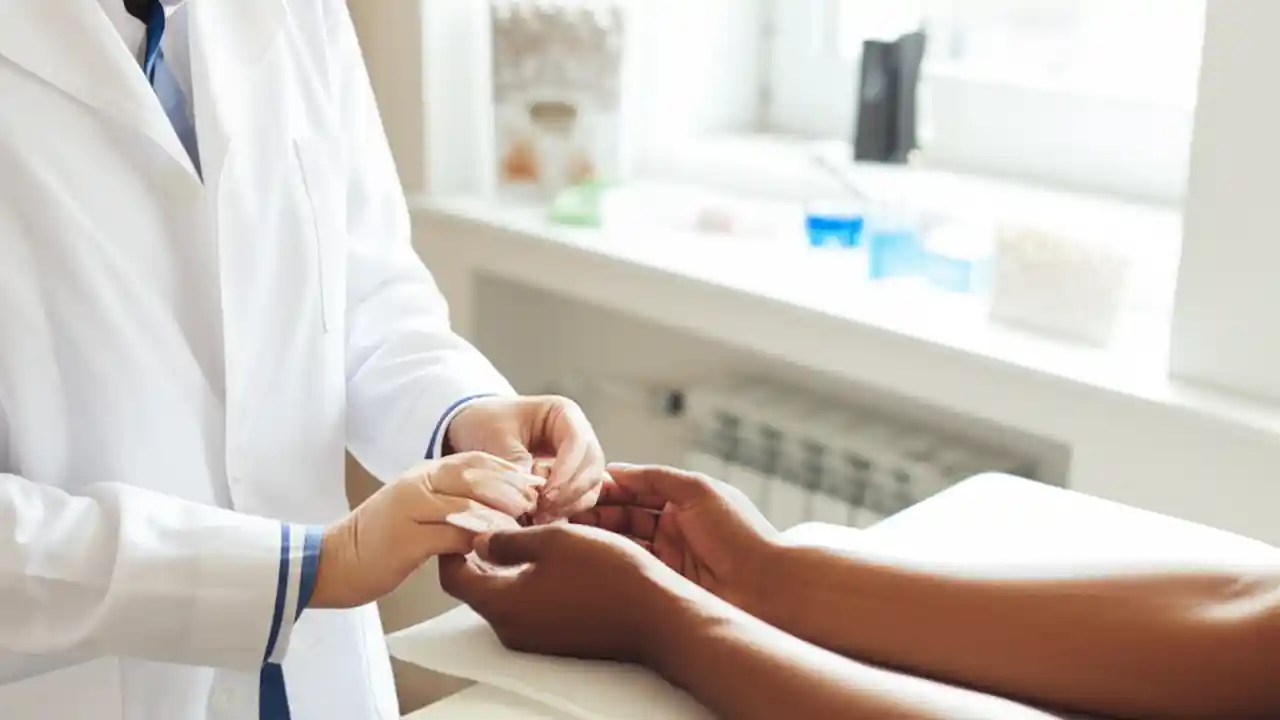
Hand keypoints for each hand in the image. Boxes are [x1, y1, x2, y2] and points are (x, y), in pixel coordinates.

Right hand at [311, 452, 543, 608]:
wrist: (332, 562)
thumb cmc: (381, 543)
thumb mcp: (418, 511)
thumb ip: (450, 502)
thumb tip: (498, 507)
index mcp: (422, 474)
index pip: (474, 460)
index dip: (508, 469)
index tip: (534, 482)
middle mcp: (416, 484)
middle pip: (475, 475)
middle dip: (512, 487)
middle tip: (538, 503)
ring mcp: (409, 508)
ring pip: (467, 502)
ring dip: (501, 514)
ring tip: (525, 526)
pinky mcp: (405, 538)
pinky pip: (451, 534)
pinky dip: (478, 539)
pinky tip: (495, 547)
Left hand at [439, 524, 716, 665]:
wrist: (659, 617)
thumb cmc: (609, 575)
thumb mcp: (554, 540)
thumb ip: (508, 539)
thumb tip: (480, 538)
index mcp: (503, 604)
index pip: (454, 576)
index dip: (454, 545)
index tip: (466, 519)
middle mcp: (513, 629)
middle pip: (481, 586)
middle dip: (486, 550)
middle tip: (503, 517)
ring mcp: (537, 638)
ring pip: (510, 594)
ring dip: (514, 563)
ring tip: (536, 530)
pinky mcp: (559, 639)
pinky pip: (534, 606)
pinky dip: (535, 580)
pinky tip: (559, 555)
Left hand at [445, 396, 604, 521]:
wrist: (476, 429)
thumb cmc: (485, 424)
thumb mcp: (495, 438)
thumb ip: (515, 465)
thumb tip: (532, 499)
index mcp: (563, 413)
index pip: (578, 443)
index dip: (567, 471)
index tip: (546, 495)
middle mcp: (579, 435)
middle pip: (592, 467)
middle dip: (570, 493)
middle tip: (542, 513)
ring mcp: (578, 459)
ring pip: (590, 487)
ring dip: (569, 506)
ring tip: (539, 519)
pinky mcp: (572, 479)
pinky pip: (580, 499)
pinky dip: (565, 511)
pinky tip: (542, 520)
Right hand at [573, 464, 780, 614]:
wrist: (768, 588)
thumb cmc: (740, 534)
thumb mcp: (698, 490)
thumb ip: (657, 477)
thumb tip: (617, 470)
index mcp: (684, 501)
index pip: (635, 490)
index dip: (607, 487)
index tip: (575, 487)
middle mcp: (674, 529)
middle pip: (624, 516)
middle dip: (594, 512)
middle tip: (560, 511)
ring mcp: (668, 559)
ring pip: (623, 542)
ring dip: (596, 536)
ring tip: (565, 531)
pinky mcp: (665, 585)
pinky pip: (630, 568)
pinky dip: (609, 559)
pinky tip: (586, 554)